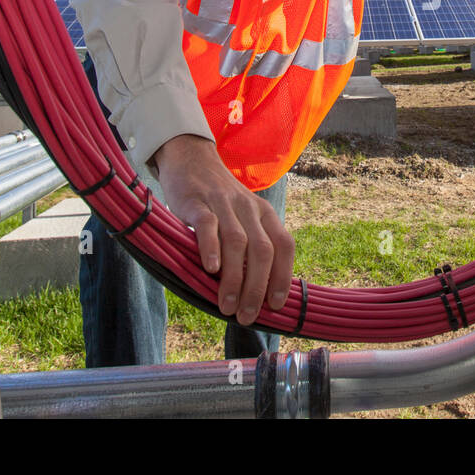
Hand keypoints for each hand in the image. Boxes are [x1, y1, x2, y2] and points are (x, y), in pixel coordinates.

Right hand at [152, 134, 293, 325]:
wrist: (191, 158)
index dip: (283, 277)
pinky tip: (211, 269)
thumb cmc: (217, 199)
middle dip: (257, 288)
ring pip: (237, 242)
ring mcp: (224, 204)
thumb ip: (250, 246)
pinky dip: (212, 248)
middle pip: (262, 250)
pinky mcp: (197, 202)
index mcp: (265, 214)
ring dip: (234, 278)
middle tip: (246, 316)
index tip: (276, 306)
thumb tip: (256, 294)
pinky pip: (208, 225)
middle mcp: (249, 208)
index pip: (284, 245)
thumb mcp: (242, 217)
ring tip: (227, 306)